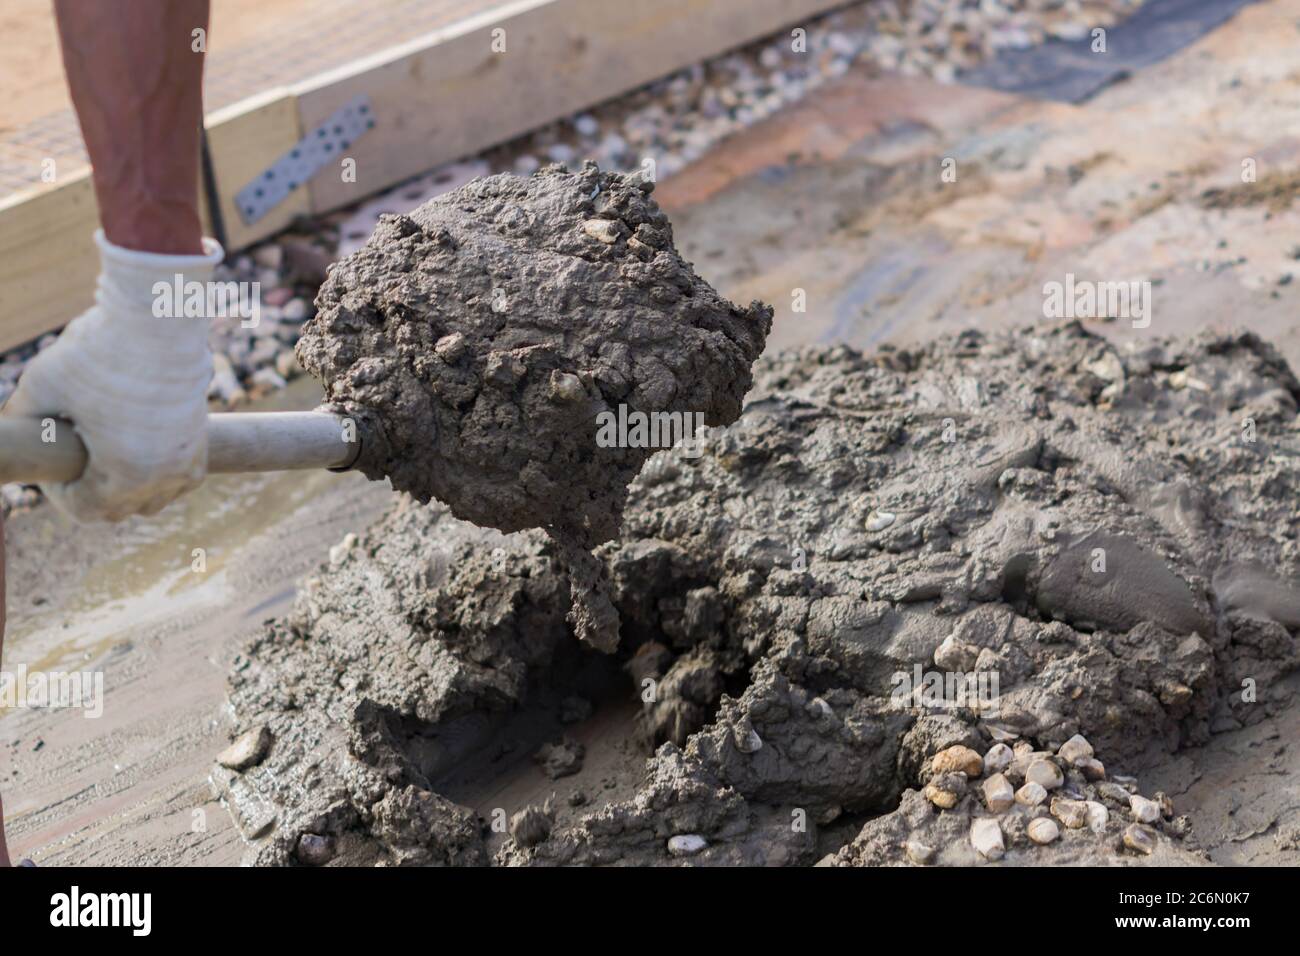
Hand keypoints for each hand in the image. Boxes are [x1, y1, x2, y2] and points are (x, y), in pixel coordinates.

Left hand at [2, 230, 223, 520]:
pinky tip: (137, 453)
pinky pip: (178, 480)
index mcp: (125, 474)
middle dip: (92, 492)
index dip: (57, 494)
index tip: (49, 468)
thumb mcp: (42, 385)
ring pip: (153, 499)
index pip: (85, 510)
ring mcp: (187, 462)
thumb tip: (13, 434)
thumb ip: (23, 419)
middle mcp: (163, 477)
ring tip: (105, 457)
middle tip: (73, 459)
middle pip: (120, 511)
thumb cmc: (99, 352)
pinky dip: (158, 475)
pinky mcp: (202, 444)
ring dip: (128, 490)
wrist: (161, 321)